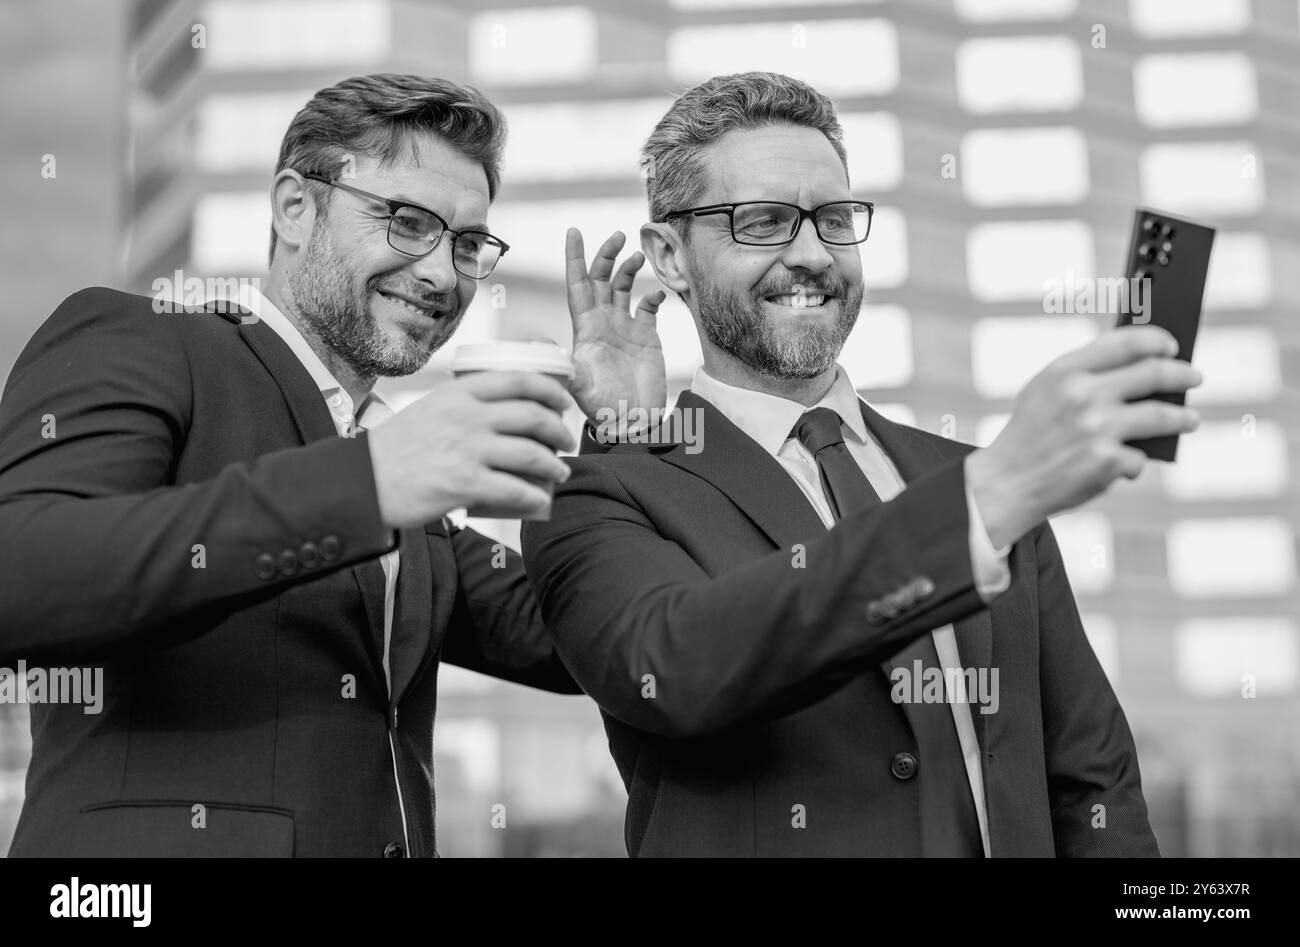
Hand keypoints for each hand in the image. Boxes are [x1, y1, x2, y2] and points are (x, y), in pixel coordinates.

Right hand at [366, 372, 576, 529]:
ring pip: (531, 454)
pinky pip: (515, 490)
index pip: (519, 380)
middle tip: (566, 441)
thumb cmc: (396, 449)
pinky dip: (535, 497)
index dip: (551, 390)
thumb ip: (464, 404)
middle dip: (559, 430)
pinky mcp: (465, 484)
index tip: (564, 402)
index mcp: (459, 393)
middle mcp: (467, 417)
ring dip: (554, 465)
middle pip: (533, 416)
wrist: (363, 481)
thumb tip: (504, 413)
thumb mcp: (431, 408)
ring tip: (560, 472)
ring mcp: (468, 450)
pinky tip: (541, 501)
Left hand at [565, 228, 666, 429]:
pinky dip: (653, 295)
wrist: (631, 421)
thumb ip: (561, 362)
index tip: (573, 231)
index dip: (574, 258)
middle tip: (618, 236)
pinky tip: (656, 294)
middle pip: (602, 279)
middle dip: (606, 255)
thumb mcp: (578, 383)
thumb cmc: (601, 405)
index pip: (578, 285)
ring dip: (629, 269)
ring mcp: (625, 327)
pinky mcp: (646, 336)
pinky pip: (648, 307)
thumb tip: (537, 341)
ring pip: (624, 287)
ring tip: (637, 257)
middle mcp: (603, 322)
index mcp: (585, 327)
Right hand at [966, 325, 1201, 547]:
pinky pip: (1138, 457)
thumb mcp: (1043, 391)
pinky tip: (1124, 466)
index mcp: (1065, 371)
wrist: (1005, 483)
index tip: (1172, 346)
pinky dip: (1132, 463)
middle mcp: (1083, 394)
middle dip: (1183, 374)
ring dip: (1184, 418)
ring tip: (1190, 420)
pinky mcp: (1107, 461)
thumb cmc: (1029, 435)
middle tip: (1194, 377)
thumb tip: (1143, 367)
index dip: (1157, 340)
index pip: (1127, 342)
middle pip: (1154, 373)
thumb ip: (1083, 374)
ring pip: (1162, 415)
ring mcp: (1098, 428)